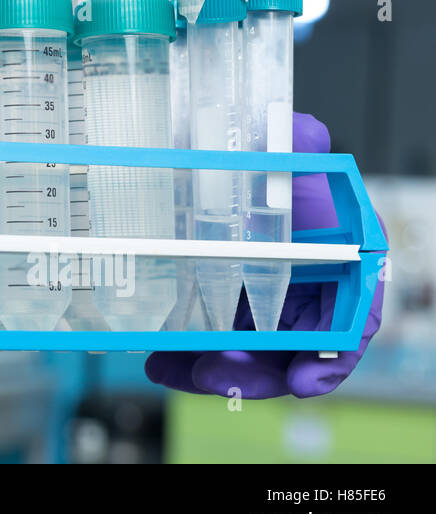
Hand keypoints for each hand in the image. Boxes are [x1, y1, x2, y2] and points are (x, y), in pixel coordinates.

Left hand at [145, 113, 383, 398]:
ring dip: (215, 369)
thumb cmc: (275, 169)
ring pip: (252, 355)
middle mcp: (312, 294)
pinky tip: (162, 356)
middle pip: (294, 352)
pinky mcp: (235, 310)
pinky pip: (220, 342)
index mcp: (344, 267)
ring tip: (172, 368)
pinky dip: (193, 354)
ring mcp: (272, 306)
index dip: (330, 360)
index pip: (350, 323)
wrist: (236, 169)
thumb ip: (299, 144)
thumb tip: (303, 131)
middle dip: (255, 372)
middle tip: (211, 374)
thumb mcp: (290, 152)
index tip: (302, 382)